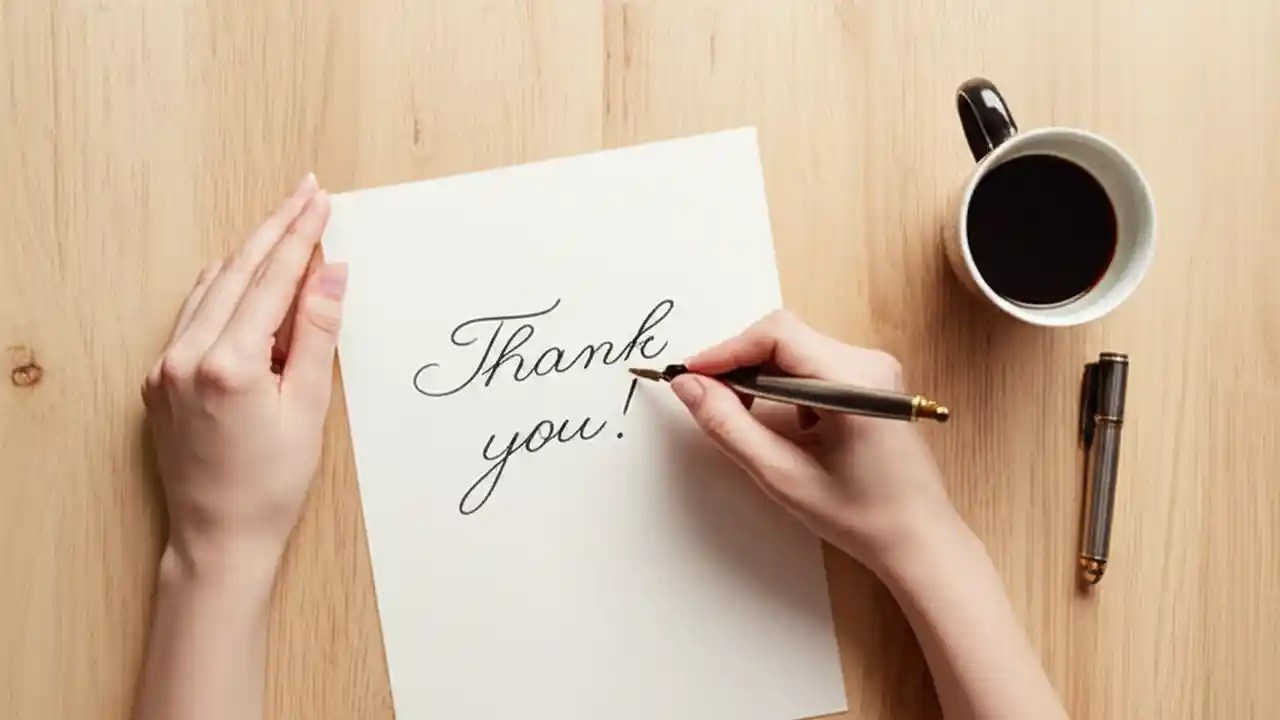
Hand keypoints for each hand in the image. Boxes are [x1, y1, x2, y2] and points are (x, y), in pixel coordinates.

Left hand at [142, 174, 345, 571]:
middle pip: (238, 272)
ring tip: (284, 225)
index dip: (300, 236)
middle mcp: (186, 356)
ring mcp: (165, 367)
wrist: (218, 537)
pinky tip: (243, 277)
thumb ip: (317, 333)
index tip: (319, 200)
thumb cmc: (272, 484)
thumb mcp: (308, 407)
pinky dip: (223, 289)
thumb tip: (332, 273)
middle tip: (306, 192)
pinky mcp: (158, 380)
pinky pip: (193, 315)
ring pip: (211, 289)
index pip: (272, 280)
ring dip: (249, 255)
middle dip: (275, 229)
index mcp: (228, 363)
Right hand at [669, 310, 959, 574]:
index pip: (776, 335)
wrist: (917, 538)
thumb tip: (688, 386)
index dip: (726, 350)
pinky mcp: (872, 383)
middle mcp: (868, 363)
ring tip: (744, 417)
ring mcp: (874, 370)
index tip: (691, 374)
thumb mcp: (782, 474)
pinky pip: (813, 365)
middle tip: (708, 398)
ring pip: (796, 350)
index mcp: (854, 381)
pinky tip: (783, 424)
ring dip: (761, 376)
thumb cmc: (860, 515)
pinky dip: (784, 386)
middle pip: (784, 337)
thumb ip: (728, 426)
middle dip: (740, 363)